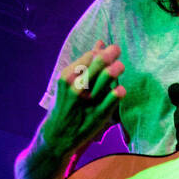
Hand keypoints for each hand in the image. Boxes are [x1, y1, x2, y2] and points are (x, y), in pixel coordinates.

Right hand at [42, 39, 125, 157]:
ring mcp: (87, 100)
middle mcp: (76, 86)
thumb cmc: (66, 105)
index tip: (109, 51)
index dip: (102, 51)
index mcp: (67, 76)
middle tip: (117, 51)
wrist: (57, 135)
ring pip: (108, 76)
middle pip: (100, 62)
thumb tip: (101, 43)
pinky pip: (114, 97)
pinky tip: (120, 90)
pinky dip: (119, 90)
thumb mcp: (70, 83)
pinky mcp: (99, 114)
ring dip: (117, 68)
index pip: (90, 55)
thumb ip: (86, 64)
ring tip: (120, 67)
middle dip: (112, 53)